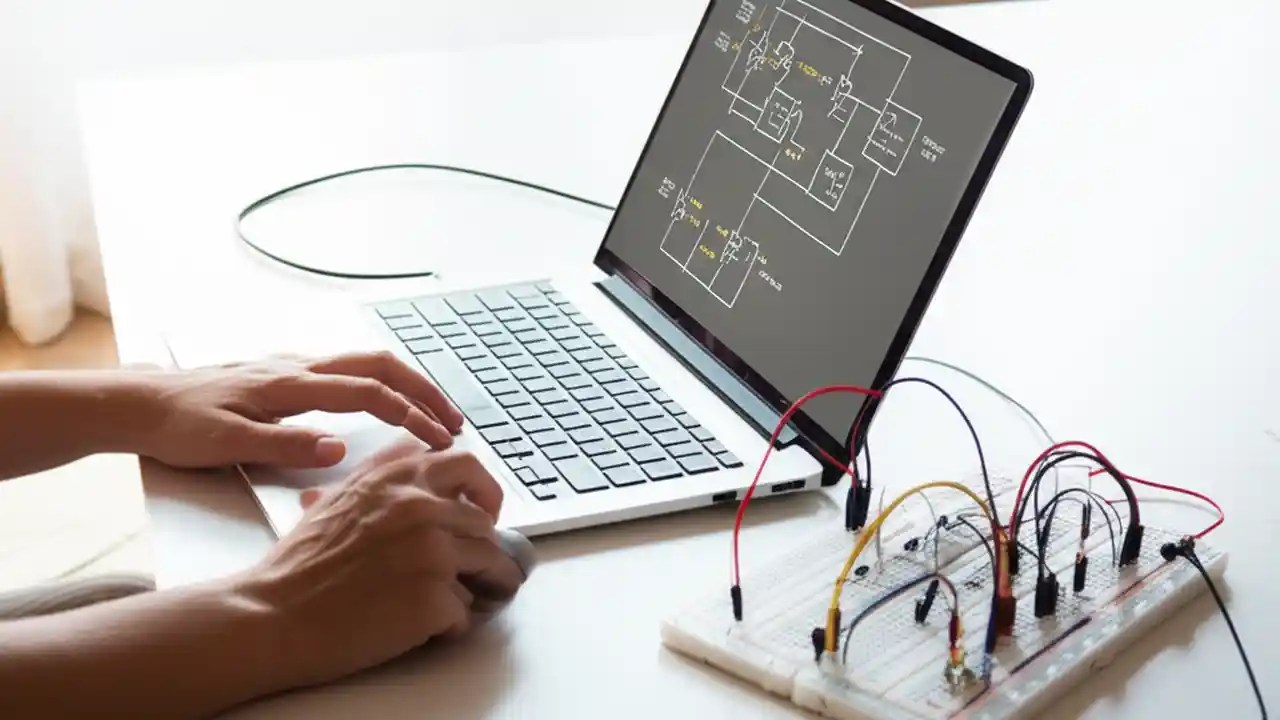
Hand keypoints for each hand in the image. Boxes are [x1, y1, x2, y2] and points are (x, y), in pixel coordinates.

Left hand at [131, 351, 464, 468]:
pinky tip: (380, 401)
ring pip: (365, 362)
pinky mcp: (283, 375)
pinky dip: (380, 382)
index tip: (440, 440)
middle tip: (455, 419)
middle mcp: (297, 367)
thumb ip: (286, 445)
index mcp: (291, 384)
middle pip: (380, 363)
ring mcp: (291, 367)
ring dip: (406, 382)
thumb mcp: (227, 443)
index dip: (411, 415)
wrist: (138, 404)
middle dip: (424, 388)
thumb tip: (340, 448)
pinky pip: (346, 369)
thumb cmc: (178, 426)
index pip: (369, 393)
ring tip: (431, 410)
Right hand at [233, 439, 522, 690]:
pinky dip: (450, 623)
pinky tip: (423, 627)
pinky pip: (466, 611)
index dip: (481, 490)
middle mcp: (421, 506)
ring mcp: (432, 551)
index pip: (468, 464)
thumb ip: (381, 472)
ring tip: (457, 599)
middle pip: (485, 521)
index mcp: (398, 478)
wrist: (274, 613)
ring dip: (478, 584)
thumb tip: (414, 455)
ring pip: (490, 563)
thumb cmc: (299, 564)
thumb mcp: (339, 496)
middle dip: (483, 546)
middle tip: (477, 564)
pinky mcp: (435, 597)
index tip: (482, 509)